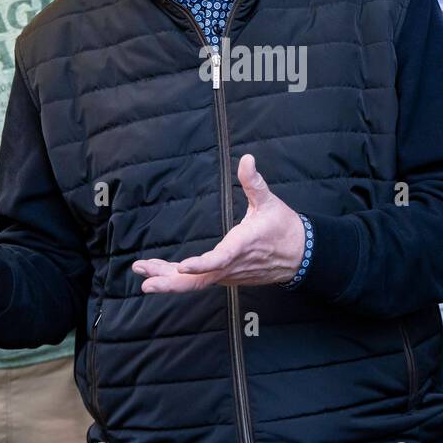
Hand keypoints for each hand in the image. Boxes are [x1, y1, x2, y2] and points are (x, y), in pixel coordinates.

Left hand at [132, 154, 303, 293]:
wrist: (300, 256)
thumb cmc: (283, 227)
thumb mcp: (270, 202)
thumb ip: (254, 182)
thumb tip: (247, 159)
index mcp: (241, 247)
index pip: (219, 260)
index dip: (201, 264)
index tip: (182, 266)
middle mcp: (231, 266)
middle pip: (198, 281)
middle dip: (170, 281)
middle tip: (144, 278)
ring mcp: (228, 275)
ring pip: (195, 283)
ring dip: (167, 279)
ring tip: (142, 270)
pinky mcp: (227, 277)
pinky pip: (200, 281)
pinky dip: (178, 278)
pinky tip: (161, 270)